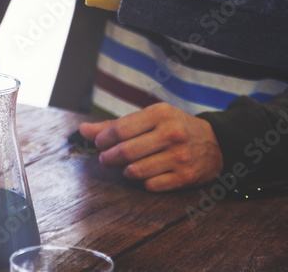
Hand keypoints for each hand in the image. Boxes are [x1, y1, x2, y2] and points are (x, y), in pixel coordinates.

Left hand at [79, 103, 223, 191]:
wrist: (217, 143)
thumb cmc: (174, 127)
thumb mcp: (150, 118)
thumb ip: (115, 125)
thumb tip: (83, 130)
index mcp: (160, 114)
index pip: (120, 129)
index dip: (103, 138)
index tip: (98, 143)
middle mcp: (171, 134)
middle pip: (126, 151)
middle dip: (109, 157)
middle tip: (105, 158)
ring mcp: (180, 156)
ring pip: (137, 170)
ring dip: (125, 171)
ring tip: (124, 167)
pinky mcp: (186, 177)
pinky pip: (152, 185)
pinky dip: (143, 182)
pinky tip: (143, 175)